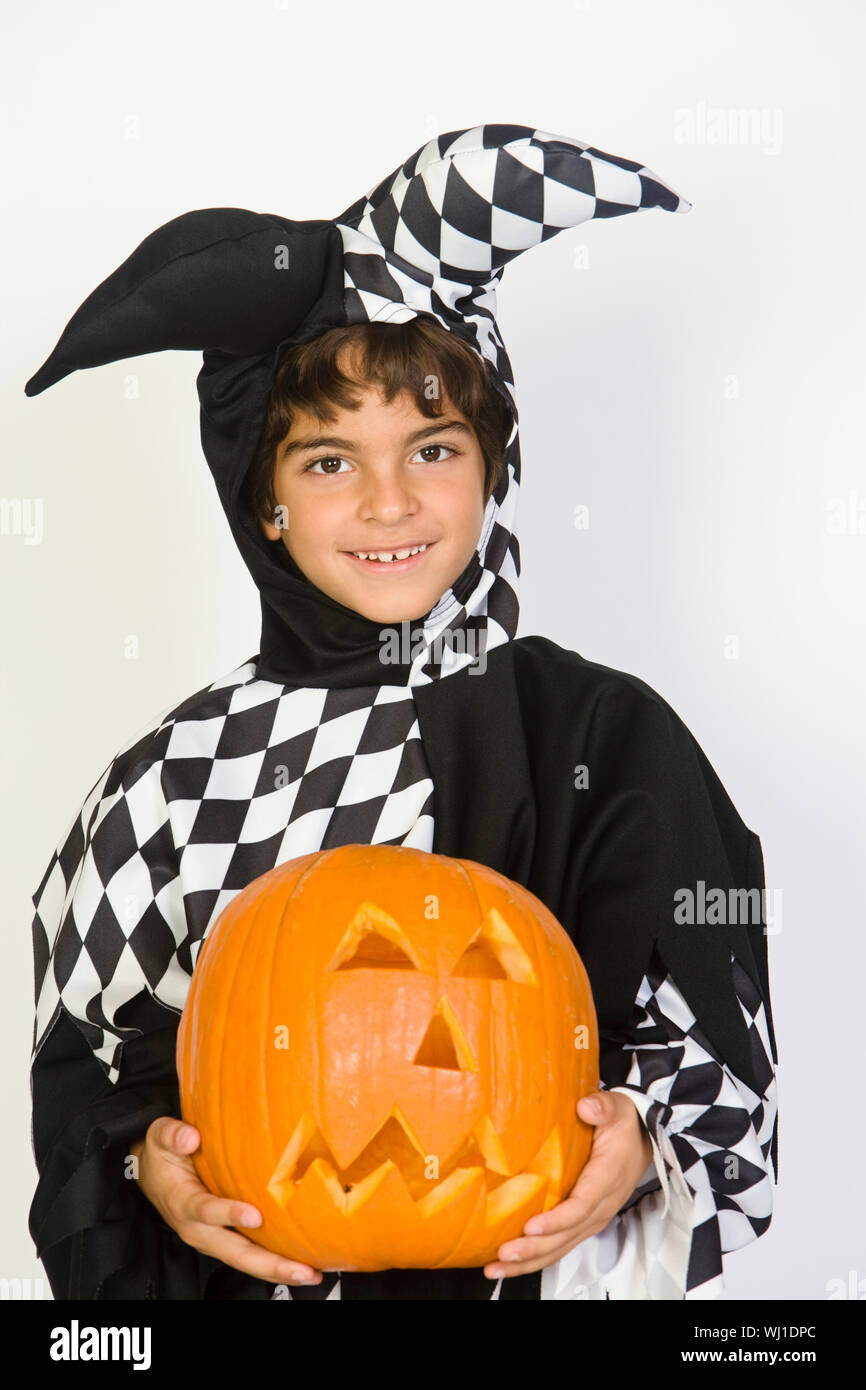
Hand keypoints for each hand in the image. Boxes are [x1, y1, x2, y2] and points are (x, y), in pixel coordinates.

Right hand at [129, 1117, 323, 1287]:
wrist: (154, 1176)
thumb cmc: (163, 1156)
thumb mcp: (160, 1137)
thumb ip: (172, 1135)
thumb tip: (189, 1137)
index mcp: (183, 1202)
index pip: (205, 1211)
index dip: (228, 1214)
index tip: (254, 1216)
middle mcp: (199, 1229)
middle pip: (234, 1252)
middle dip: (268, 1264)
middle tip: (300, 1269)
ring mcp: (213, 1238)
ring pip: (246, 1260)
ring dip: (277, 1269)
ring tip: (309, 1273)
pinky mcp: (225, 1239)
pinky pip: (250, 1256)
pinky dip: (274, 1263)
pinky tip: (301, 1265)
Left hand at [483, 1090, 653, 1279]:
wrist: (642, 1139)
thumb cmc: (623, 1125)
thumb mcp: (617, 1108)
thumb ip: (603, 1106)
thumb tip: (586, 1106)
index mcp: (606, 1180)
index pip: (580, 1207)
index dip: (556, 1220)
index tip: (531, 1227)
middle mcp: (600, 1207)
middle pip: (566, 1236)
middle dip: (534, 1249)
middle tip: (504, 1253)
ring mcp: (591, 1218)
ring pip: (560, 1247)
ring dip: (529, 1261)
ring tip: (497, 1268)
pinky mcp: (582, 1222)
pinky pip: (559, 1245)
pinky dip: (535, 1258)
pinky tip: (510, 1263)